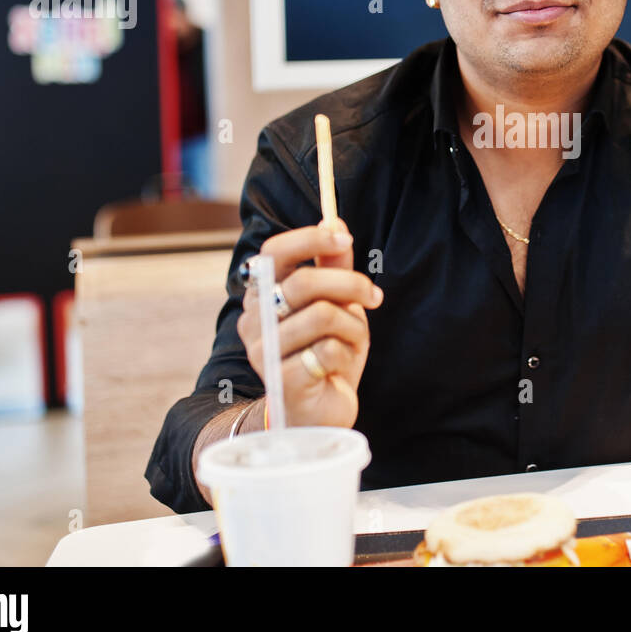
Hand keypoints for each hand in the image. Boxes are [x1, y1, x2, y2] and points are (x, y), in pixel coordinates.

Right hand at [236, 218, 383, 427]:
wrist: (319, 412)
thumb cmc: (325, 353)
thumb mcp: (336, 304)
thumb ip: (333, 266)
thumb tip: (335, 220)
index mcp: (263, 295)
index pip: (273, 252)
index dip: (310, 239)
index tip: (345, 239)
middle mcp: (254, 321)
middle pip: (305, 282)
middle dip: (351, 285)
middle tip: (376, 296)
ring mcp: (264, 352)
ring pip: (322, 316)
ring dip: (354, 327)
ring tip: (354, 340)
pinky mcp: (282, 381)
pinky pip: (327, 350)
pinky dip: (346, 354)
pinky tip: (339, 366)